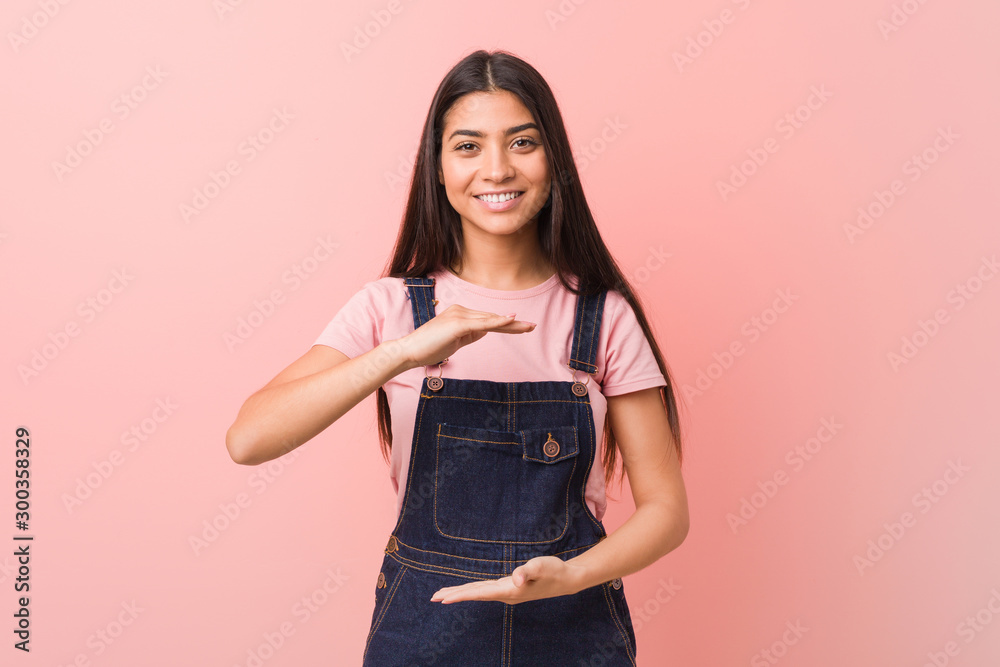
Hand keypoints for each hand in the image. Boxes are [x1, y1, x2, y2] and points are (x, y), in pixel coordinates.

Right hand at [399, 304, 535, 368]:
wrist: (409, 351)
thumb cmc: (429, 348)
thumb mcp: (455, 342)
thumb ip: (470, 335)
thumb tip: (486, 331)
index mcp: (461, 315)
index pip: (488, 320)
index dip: (506, 324)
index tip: (522, 327)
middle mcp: (461, 310)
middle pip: (492, 318)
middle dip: (513, 324)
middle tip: (532, 326)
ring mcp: (459, 315)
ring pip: (490, 320)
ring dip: (510, 324)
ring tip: (528, 327)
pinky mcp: (457, 323)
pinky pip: (482, 323)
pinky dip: (497, 322)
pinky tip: (510, 320)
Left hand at [429, 556, 579, 604]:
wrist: (567, 579)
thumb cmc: (554, 571)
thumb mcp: (541, 566)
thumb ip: (527, 570)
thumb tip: (516, 579)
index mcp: (509, 591)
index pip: (479, 593)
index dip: (461, 595)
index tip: (443, 599)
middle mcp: (506, 594)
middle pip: (475, 595)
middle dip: (455, 595)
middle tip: (433, 597)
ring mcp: (508, 592)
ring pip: (480, 593)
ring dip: (462, 594)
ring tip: (444, 595)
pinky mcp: (511, 588)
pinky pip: (486, 590)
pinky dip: (474, 590)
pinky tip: (469, 590)